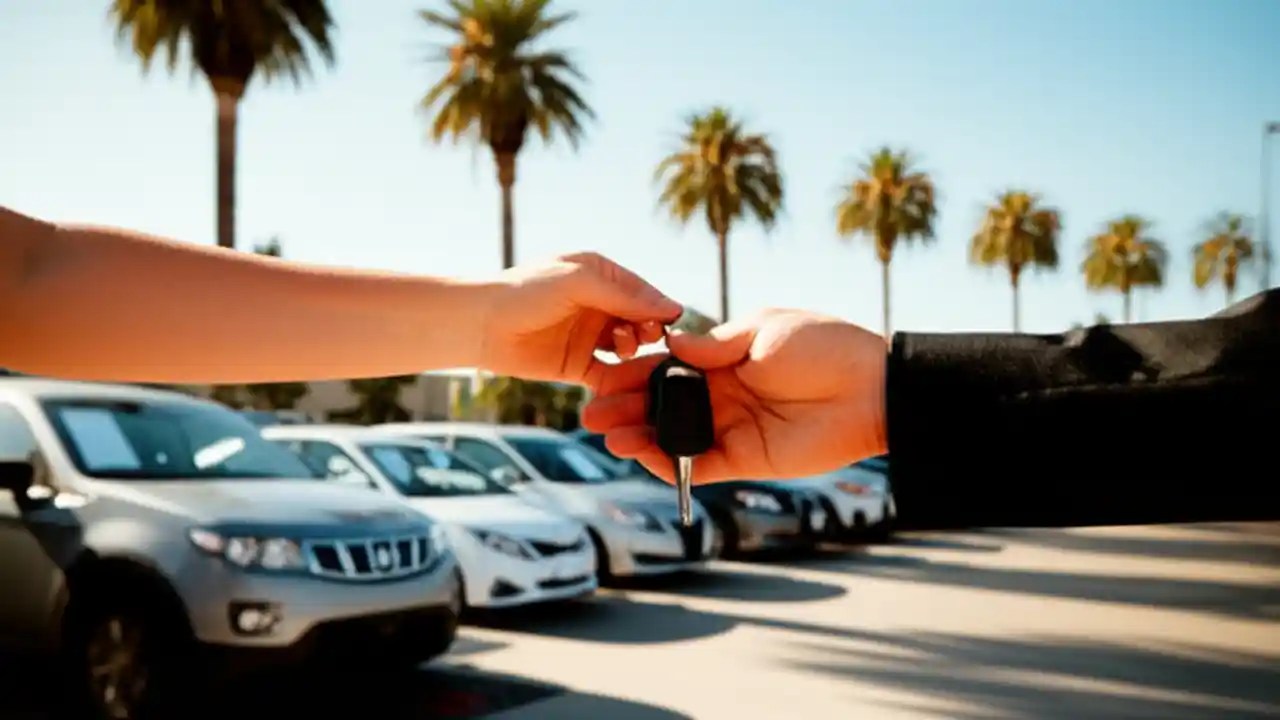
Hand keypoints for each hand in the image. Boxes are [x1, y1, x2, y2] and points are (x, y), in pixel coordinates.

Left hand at [478, 252, 682, 384]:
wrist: (481, 324)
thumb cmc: (526, 292)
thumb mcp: (578, 281)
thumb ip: (623, 295)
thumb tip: (671, 307)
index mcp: (601, 276)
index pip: (642, 292)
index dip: (658, 307)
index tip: (671, 322)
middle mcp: (599, 305)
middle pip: (640, 321)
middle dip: (649, 331)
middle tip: (645, 338)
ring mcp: (589, 336)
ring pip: (628, 348)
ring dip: (634, 352)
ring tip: (621, 349)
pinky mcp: (578, 365)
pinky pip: (609, 376)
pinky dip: (620, 380)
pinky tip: (624, 383)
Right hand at [582, 309, 888, 483]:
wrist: (872, 387)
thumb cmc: (825, 346)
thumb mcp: (764, 330)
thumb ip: (715, 344)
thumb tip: (670, 343)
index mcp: (726, 360)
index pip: (669, 368)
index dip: (635, 373)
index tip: (601, 375)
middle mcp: (725, 396)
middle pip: (664, 406)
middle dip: (626, 409)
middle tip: (591, 413)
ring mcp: (734, 429)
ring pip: (676, 439)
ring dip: (641, 439)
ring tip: (608, 437)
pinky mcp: (749, 460)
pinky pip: (702, 466)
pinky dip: (672, 465)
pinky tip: (644, 457)